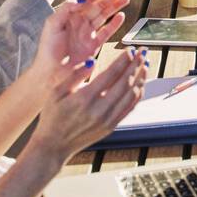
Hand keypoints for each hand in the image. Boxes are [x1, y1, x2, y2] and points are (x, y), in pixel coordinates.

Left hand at [31, 0, 130, 79]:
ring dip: (116, 6)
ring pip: (105, 15)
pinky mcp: (93, 46)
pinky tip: (121, 16)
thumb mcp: (52, 26)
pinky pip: (107, 32)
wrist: (51, 73)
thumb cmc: (48, 50)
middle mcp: (80, 22)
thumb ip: (64, 10)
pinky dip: (115, 24)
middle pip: (100, 4)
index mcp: (71, 15)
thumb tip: (77, 0)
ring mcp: (88, 34)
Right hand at [32, 47, 148, 161]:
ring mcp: (107, 120)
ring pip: (131, 95)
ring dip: (140, 78)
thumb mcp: (55, 92)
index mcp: (84, 98)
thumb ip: (74, 75)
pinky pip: (130, 108)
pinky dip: (138, 93)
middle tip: (142, 52)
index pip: (111, 73)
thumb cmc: (52, 116)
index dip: (123, 60)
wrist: (53, 146)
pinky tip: (140, 83)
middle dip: (136, 64)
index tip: (129, 49)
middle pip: (125, 82)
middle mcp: (99, 110)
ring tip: (144, 64)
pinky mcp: (111, 127)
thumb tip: (92, 61)